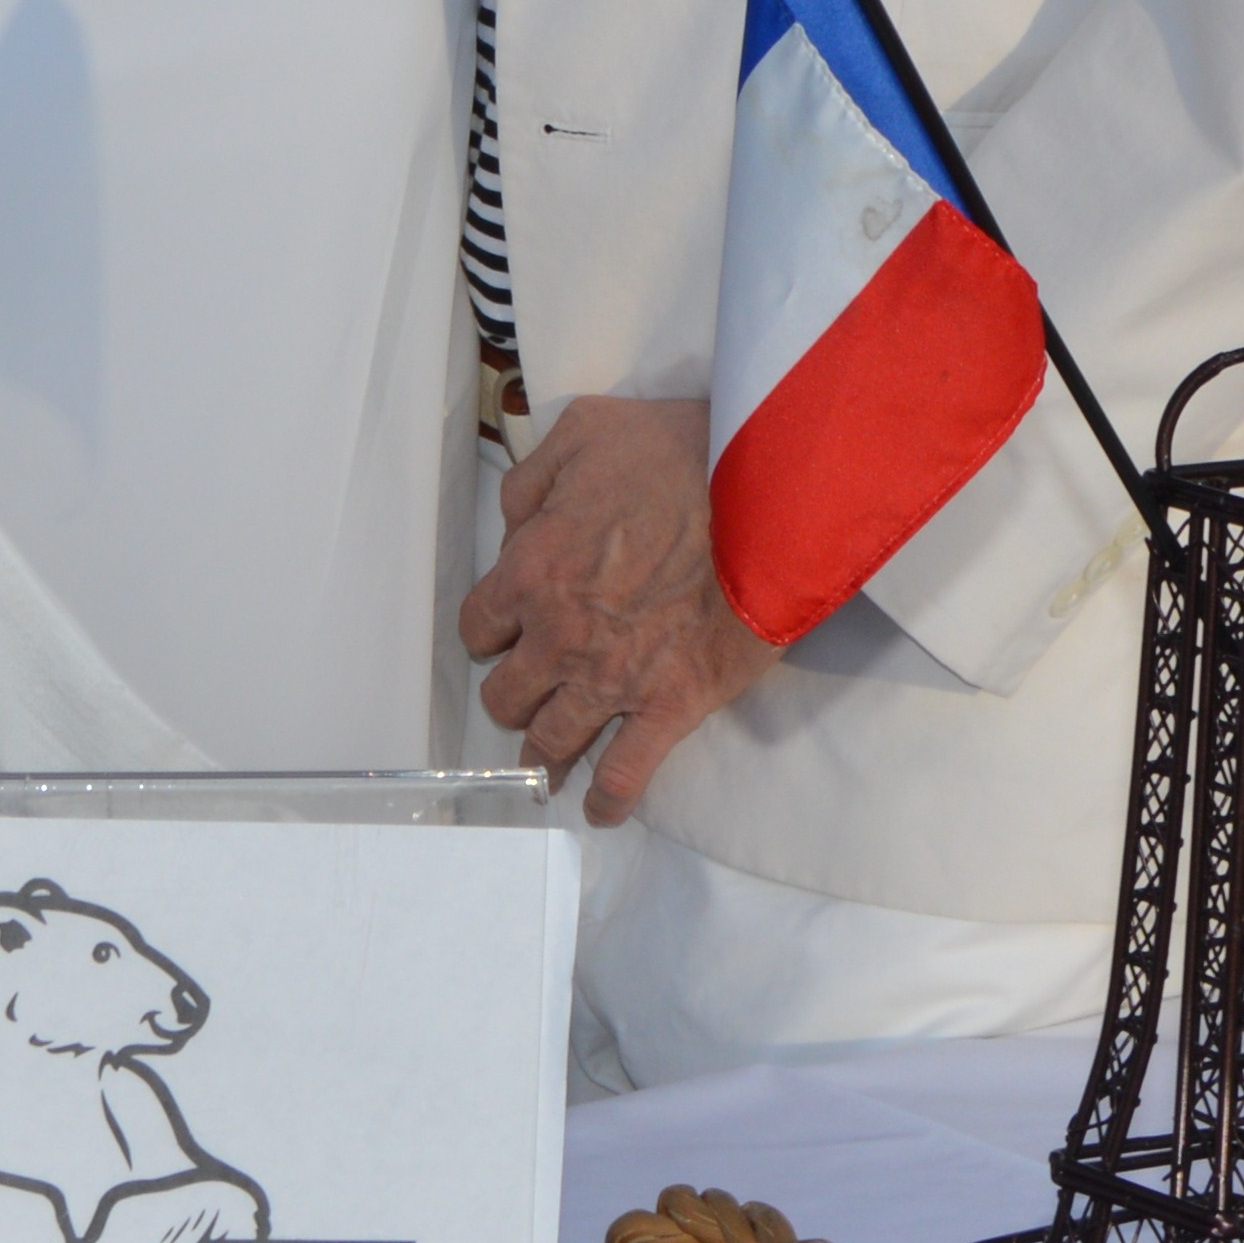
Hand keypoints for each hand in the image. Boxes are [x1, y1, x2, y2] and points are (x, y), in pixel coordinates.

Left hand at [457, 390, 779, 823]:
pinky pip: (626, 774)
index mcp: (532, 568)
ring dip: (544, 755)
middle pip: (506, 695)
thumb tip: (516, 527)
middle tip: (531, 691)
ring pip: (551, 742)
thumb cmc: (678, 451)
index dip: (492, 630)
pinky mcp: (671, 705)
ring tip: (547, 767)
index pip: (479, 627)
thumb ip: (532, 482)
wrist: (763, 490)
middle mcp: (559, 634)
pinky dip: (607, 800)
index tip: (509, 632)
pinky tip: (598, 811)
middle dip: (514, 693)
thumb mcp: (583, 431)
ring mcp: (613, 678)